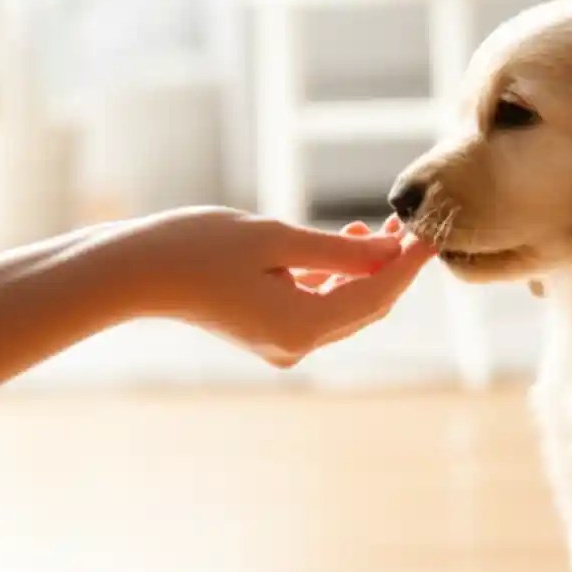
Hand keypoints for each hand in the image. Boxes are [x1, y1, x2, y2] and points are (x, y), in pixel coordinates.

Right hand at [105, 207, 434, 366]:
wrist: (135, 272)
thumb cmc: (199, 247)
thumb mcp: (276, 238)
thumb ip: (339, 250)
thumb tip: (392, 252)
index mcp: (303, 326)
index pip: (379, 294)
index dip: (410, 262)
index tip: (435, 232)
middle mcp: (298, 345)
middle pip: (367, 306)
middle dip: (393, 267)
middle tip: (413, 225)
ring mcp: (282, 344)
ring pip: (345, 307)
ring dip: (365, 270)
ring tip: (376, 228)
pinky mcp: (268, 334)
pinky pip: (318, 307)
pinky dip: (336, 279)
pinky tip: (345, 244)